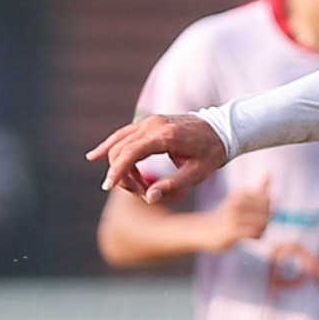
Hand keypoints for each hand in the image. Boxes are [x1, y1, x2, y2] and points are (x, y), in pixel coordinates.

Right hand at [88, 114, 227, 203]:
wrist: (223, 129)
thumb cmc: (213, 153)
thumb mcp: (198, 173)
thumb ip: (173, 185)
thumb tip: (149, 198)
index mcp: (165, 136)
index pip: (130, 153)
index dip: (117, 171)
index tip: (109, 186)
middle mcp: (153, 124)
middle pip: (121, 150)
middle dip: (123, 174)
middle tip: (141, 193)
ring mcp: (149, 121)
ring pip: (119, 142)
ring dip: (119, 165)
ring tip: (131, 185)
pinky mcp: (149, 123)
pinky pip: (124, 135)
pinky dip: (110, 146)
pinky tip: (95, 156)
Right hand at [205, 180, 270, 250]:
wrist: (206, 230)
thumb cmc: (229, 215)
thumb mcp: (243, 199)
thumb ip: (258, 189)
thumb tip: (269, 173)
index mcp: (240, 194)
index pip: (266, 199)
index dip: (268, 209)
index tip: (261, 214)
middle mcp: (236, 203)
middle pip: (266, 211)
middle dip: (266, 220)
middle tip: (260, 226)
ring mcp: (233, 217)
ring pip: (262, 223)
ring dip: (262, 229)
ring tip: (256, 232)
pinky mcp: (231, 231)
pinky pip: (253, 232)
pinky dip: (257, 236)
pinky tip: (252, 237)